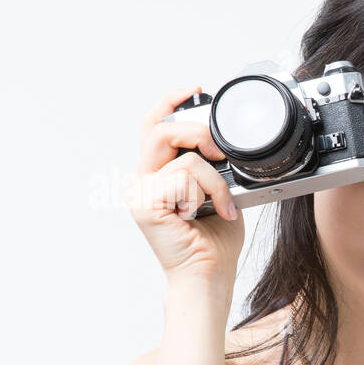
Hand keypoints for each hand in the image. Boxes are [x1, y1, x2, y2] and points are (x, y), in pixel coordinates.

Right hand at [125, 85, 244, 290]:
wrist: (209, 274)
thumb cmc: (214, 241)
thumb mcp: (219, 193)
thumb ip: (212, 167)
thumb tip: (223, 144)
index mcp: (157, 175)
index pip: (154, 126)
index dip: (171, 103)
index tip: (195, 89)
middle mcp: (143, 180)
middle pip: (160, 129)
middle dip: (199, 132)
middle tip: (222, 154)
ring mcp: (140, 192)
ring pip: (184, 157)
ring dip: (216, 180)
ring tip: (222, 204)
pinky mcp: (145, 203)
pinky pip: (186, 177)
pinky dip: (211, 192)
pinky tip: (211, 213)